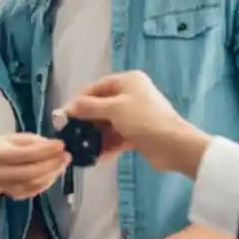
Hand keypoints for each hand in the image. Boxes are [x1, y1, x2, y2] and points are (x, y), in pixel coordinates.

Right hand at [0, 133, 69, 199]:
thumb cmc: (1, 150)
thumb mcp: (11, 138)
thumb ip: (30, 141)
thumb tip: (51, 145)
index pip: (25, 154)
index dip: (45, 150)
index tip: (61, 144)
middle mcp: (1, 173)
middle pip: (31, 171)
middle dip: (52, 164)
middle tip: (67, 155)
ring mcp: (9, 187)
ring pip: (35, 183)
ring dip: (53, 172)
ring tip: (64, 161)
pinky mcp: (17, 195)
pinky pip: (36, 189)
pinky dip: (49, 180)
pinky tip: (56, 171)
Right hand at [62, 71, 210, 176]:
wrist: (173, 145)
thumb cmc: (143, 120)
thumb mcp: (113, 109)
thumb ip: (89, 107)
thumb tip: (69, 107)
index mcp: (128, 81)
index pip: (97, 87)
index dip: (79, 100)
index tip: (64, 115)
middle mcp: (132, 94)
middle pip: (102, 106)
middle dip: (87, 121)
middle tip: (72, 134)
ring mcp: (136, 114)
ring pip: (109, 123)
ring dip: (97, 136)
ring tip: (83, 149)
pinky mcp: (139, 133)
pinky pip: (118, 137)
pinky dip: (108, 145)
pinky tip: (97, 157)